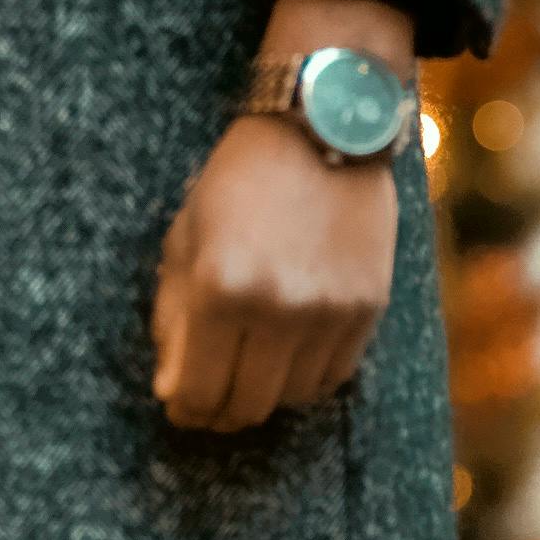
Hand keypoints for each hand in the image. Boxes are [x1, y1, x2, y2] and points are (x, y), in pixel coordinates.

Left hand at [149, 0, 411, 432]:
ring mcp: (329, 311)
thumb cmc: (239, 180)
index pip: (197, 392)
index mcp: (220, 286)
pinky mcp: (368, 307)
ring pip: (292, 399)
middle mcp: (278, 307)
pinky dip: (307, 376)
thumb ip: (172, 318)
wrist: (322, 128)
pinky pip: (333, 376)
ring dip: (266, 392)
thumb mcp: (185, 237)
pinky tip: (290, 351)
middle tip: (213, 397)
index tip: (181, 403)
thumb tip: (170, 390)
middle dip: (221, 410)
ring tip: (252, 365)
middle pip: (246, 406)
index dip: (184, 408)